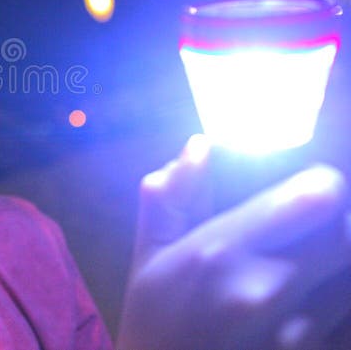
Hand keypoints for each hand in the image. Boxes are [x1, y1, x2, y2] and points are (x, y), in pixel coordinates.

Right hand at [117, 135, 350, 349]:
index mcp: (224, 253)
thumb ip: (171, 200)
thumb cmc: (155, 323)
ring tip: (303, 263)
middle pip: (347, 231)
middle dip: (334, 220)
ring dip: (336, 260)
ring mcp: (304, 333)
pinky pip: (347, 313)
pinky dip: (336, 297)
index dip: (321, 184)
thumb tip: (199, 147)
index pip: (321, 197)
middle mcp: (273, 290)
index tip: (306, 186)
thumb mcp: (148, 258)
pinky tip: (306, 300)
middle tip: (309, 221)